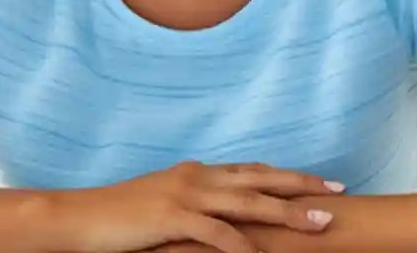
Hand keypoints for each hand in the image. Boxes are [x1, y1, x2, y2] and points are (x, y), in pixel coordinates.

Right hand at [58, 161, 342, 252]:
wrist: (78, 219)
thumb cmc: (118, 220)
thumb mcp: (163, 207)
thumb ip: (193, 209)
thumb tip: (220, 221)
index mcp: (195, 173)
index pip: (252, 170)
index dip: (286, 176)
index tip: (319, 182)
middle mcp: (196, 177)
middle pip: (260, 178)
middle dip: (301, 185)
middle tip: (337, 193)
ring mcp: (185, 195)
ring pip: (249, 202)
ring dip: (288, 214)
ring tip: (320, 224)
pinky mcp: (173, 217)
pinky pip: (219, 234)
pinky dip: (244, 248)